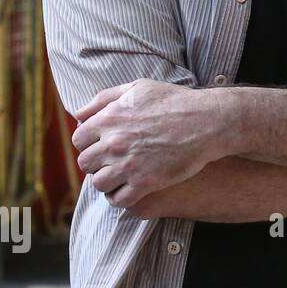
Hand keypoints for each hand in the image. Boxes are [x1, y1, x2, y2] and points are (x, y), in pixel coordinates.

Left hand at [71, 79, 221, 208]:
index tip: (102, 146)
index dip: (89, 144)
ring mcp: (128, 164)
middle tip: (113, 162)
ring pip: (99, 183)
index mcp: (109, 119)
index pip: (79, 140)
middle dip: (97, 163)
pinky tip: (131, 191)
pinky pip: (119, 199)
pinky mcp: (145, 182)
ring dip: (107, 182)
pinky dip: (121, 198)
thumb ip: (105, 98)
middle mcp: (114, 143)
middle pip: (86, 163)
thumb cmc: (175, 102)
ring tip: (121, 178)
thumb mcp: (138, 88)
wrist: (207, 122)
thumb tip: (79, 114)